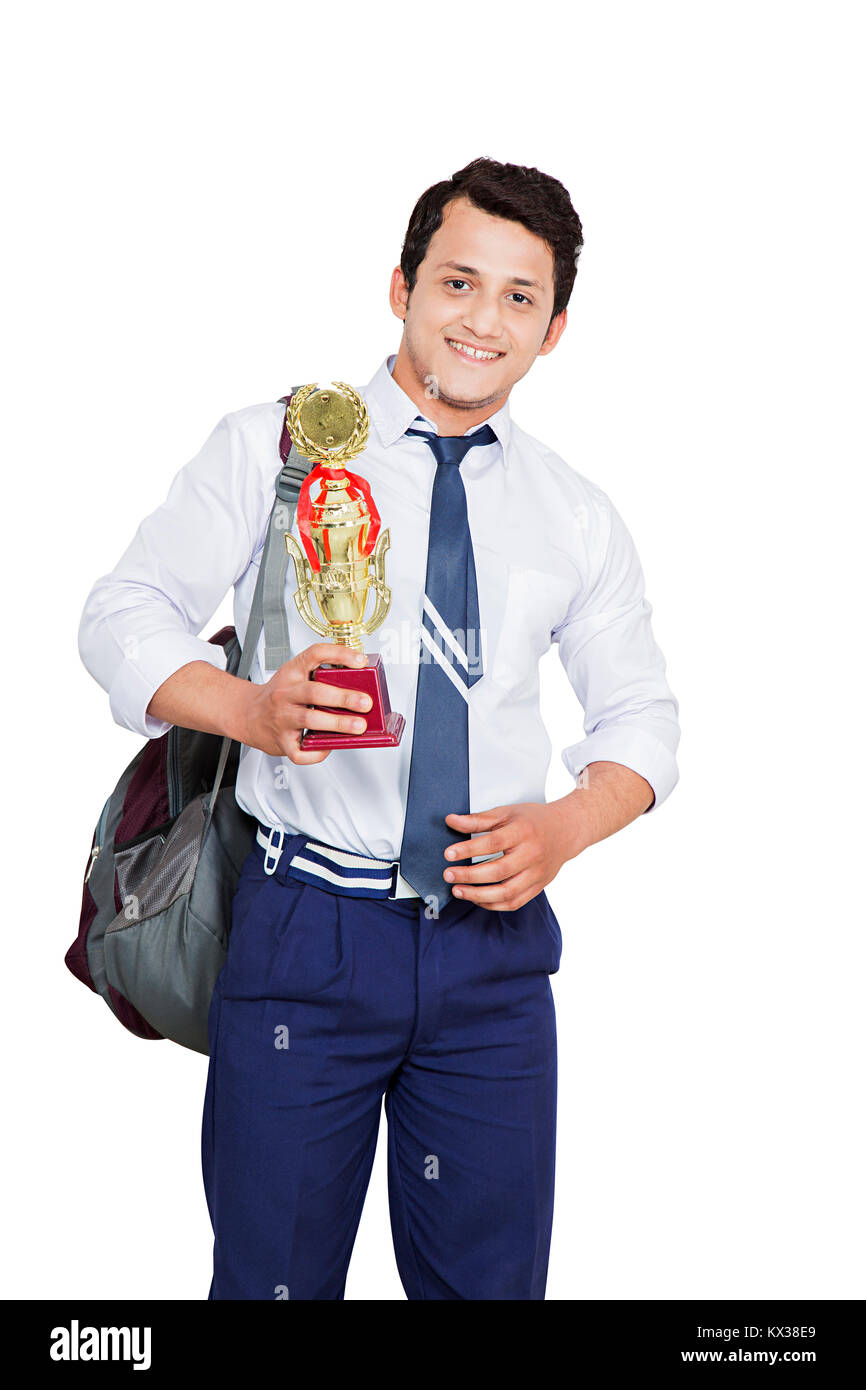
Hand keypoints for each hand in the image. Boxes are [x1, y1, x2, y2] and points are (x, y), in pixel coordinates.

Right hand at [241, 643, 370, 763]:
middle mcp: (285, 694)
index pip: (315, 655)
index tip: (360, 661)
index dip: (339, 655)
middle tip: (365, 702)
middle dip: (343, 697)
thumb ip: (321, 676)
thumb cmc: (277, 695)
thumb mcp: (295, 676)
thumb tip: (360, 686)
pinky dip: (318, 752)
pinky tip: (328, 746)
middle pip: (314, 692)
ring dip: (338, 723)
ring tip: (358, 726)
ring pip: (310, 719)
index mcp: (292, 673)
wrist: (246, 714)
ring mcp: (282, 718)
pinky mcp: (281, 742)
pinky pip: (301, 751)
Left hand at [442, 800, 579, 910]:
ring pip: (507, 892)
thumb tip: (450, 821)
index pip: (493, 843)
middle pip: (498, 871)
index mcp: (523, 832)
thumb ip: (478, 819)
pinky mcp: (538, 887)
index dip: (469, 850)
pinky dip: (493, 905)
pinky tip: (477, 899)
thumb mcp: (507, 812)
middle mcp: (532, 855)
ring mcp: (537, 874)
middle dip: (469, 876)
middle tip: (448, 875)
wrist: (566, 831)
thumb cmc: (533, 821)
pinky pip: (514, 902)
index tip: (448, 854)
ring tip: (458, 891)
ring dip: (479, 895)